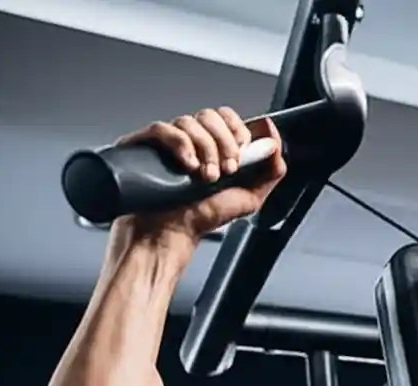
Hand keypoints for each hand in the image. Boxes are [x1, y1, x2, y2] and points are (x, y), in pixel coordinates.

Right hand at [112, 106, 287, 241]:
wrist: (168, 237)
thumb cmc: (200, 220)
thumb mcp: (249, 199)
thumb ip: (270, 173)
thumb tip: (275, 144)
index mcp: (212, 147)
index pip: (225, 117)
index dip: (237, 128)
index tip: (242, 151)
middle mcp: (189, 141)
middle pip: (209, 115)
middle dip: (224, 143)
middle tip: (226, 171)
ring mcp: (165, 143)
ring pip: (188, 121)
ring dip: (205, 149)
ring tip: (205, 178)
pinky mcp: (142, 146)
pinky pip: (162, 129)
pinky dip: (181, 144)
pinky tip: (188, 166)